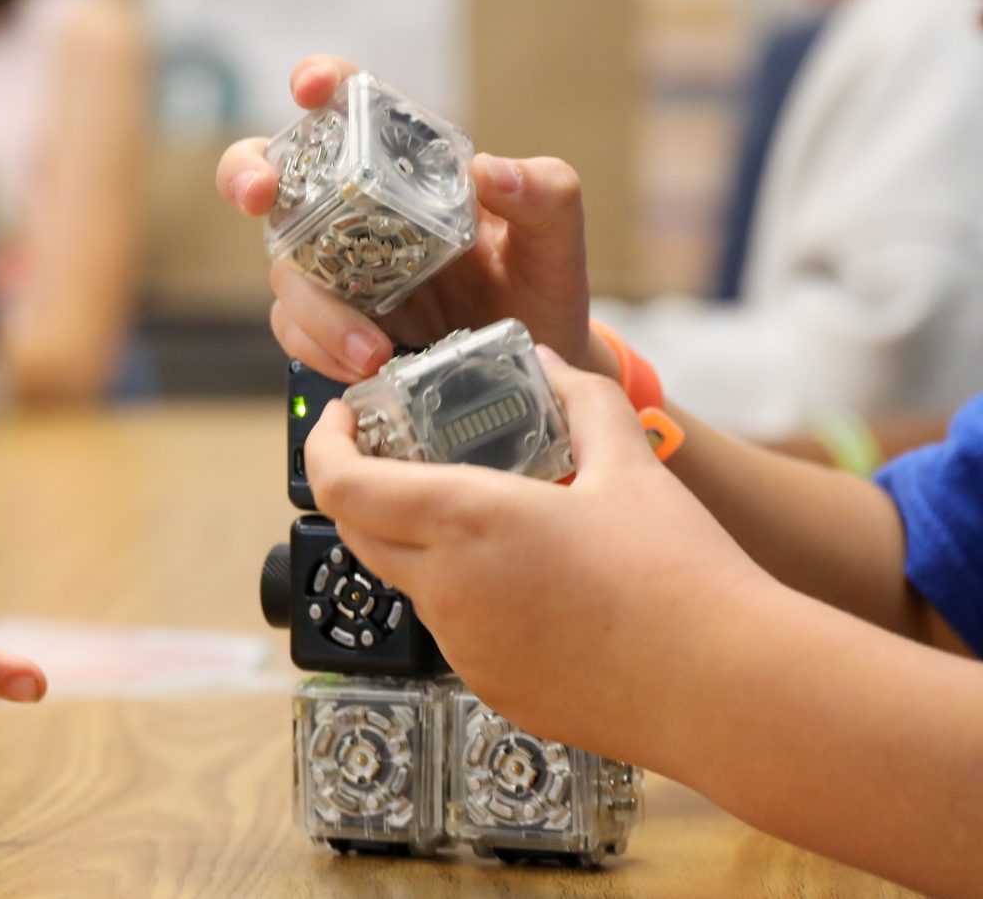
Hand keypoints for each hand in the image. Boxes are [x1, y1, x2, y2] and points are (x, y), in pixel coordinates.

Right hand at [217, 55, 595, 381]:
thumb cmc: (538, 286)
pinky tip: (363, 365)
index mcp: (401, 168)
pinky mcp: (326, 325)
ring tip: (370, 349)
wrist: (531, 369)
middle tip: (258, 194)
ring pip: (283, 269)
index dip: (320, 83)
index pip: (347, 109)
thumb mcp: (555, 241)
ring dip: (313, 307)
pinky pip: (294, 329)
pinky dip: (319, 346)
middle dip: (245, 173)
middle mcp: (352, 210)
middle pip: (272, 173)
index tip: (312, 87)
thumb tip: (489, 171)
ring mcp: (332, 268)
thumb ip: (545, 195)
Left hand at [304, 347, 772, 762]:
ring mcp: (466, 648)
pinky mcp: (493, 690)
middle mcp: (448, 589)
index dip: (324, 448)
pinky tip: (531, 584)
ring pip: (412, 582)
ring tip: (490, 517)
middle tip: (398, 456)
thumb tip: (551, 364)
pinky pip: (456, 632)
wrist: (730, 688)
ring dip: (423, 544)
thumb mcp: (632, 464)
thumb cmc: (684, 576)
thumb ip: (582, 400)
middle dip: (362, 488)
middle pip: (358, 532)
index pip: (341, 486)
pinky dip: (468, 596)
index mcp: (466, 522)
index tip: (341, 422)